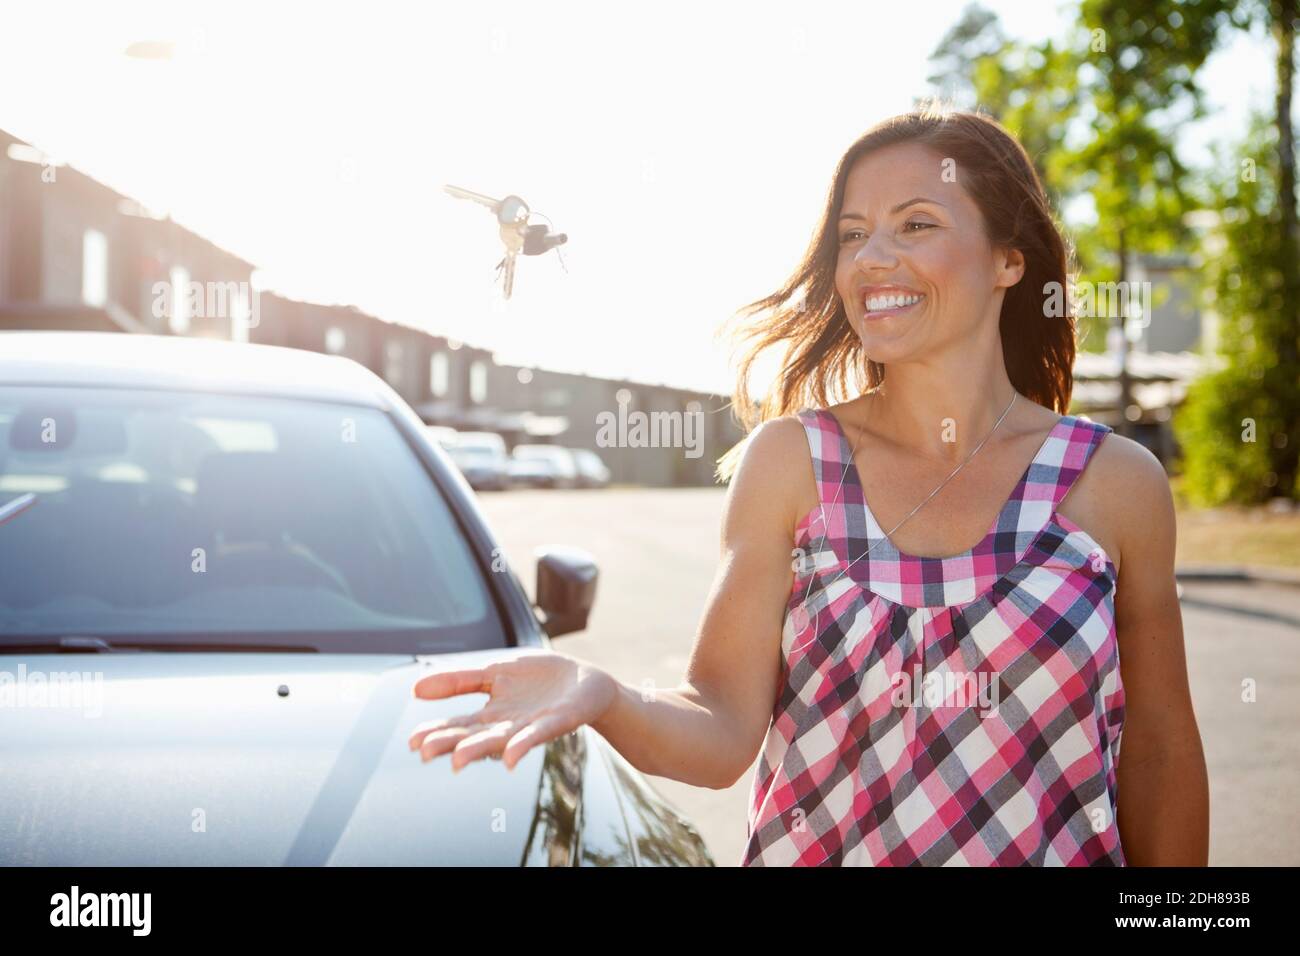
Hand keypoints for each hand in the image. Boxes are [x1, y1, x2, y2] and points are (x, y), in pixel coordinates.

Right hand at [407, 650, 617, 771]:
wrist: (585, 680)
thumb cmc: (539, 678)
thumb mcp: (495, 671)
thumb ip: (458, 681)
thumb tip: (415, 688)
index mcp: (491, 713)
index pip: (458, 725)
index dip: (436, 733)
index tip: (413, 742)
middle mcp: (507, 725)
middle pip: (474, 736)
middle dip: (450, 744)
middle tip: (425, 752)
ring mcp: (531, 726)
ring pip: (501, 741)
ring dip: (478, 750)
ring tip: (456, 760)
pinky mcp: (556, 721)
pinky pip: (537, 735)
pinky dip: (522, 745)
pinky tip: (510, 756)